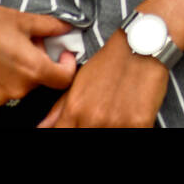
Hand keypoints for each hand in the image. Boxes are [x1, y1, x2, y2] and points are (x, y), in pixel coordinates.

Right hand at [0, 0, 76, 108]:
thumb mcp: (25, 19)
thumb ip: (52, 27)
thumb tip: (67, 28)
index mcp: (32, 69)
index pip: (63, 79)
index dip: (67, 65)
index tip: (63, 55)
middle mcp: (16, 89)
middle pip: (37, 81)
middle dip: (36, 62)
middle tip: (23, 43)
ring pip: (16, 87)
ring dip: (15, 73)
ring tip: (1, 51)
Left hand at [38, 29, 168, 127]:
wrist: (141, 45)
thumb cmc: (109, 62)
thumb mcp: (79, 82)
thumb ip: (59, 109)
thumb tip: (42, 128)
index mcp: (75, 109)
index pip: (60, 134)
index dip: (63, 133)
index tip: (74, 126)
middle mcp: (93, 119)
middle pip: (82, 137)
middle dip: (87, 129)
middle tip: (96, 119)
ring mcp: (117, 123)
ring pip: (107, 138)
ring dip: (108, 129)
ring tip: (112, 117)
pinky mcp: (140, 123)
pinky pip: (133, 135)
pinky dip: (127, 129)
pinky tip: (126, 119)